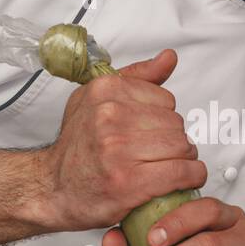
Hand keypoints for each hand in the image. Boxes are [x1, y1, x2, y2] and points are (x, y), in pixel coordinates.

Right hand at [44, 49, 206, 231]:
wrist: (53, 188)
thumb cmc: (78, 146)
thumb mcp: (96, 100)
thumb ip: (136, 77)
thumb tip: (169, 57)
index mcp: (105, 91)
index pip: (166, 99)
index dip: (163, 119)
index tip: (151, 133)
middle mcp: (110, 116)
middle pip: (176, 124)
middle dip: (175, 141)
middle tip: (159, 155)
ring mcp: (118, 150)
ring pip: (182, 147)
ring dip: (185, 160)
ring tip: (168, 167)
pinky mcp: (129, 182)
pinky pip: (181, 172)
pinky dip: (191, 176)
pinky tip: (184, 179)